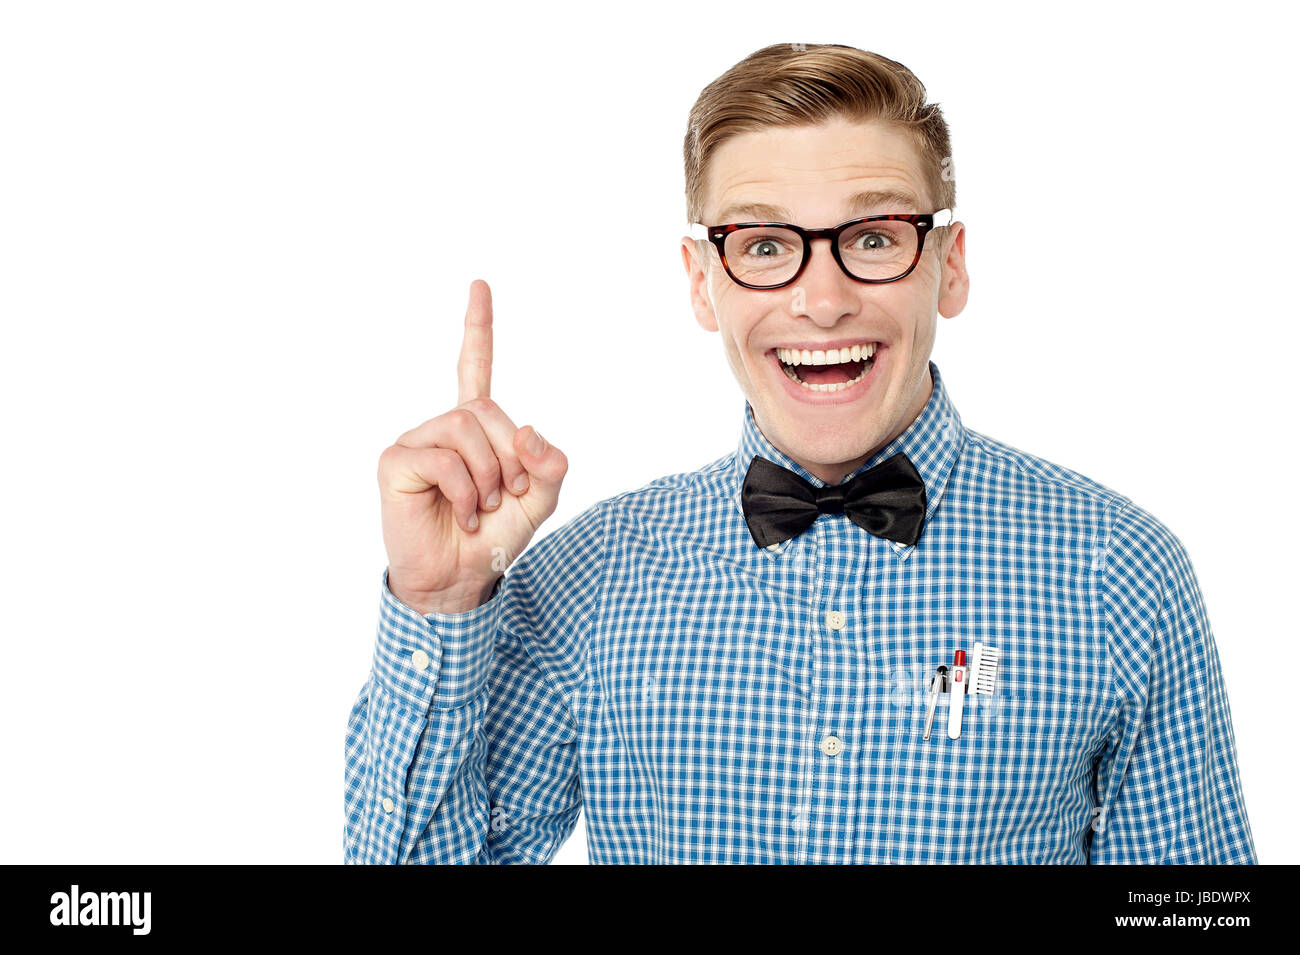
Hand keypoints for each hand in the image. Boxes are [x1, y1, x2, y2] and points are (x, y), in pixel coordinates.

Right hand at [378, 279, 567, 613]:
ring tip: (480, 507)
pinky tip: (460, 514)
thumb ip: (549, 464)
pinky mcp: (395, 461)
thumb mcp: (539, 500)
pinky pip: (443, 458)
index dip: (478, 328)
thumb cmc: (494, 537)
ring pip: (465, 426)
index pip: (475, 368)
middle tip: (504, 496)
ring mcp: (416, 442)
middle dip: (510, 456)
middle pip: (487, 408)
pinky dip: (465, 491)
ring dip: (487, 475)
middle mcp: (442, 427)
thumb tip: (529, 430)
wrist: (460, 579)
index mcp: (476, 429)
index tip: (479, 286)